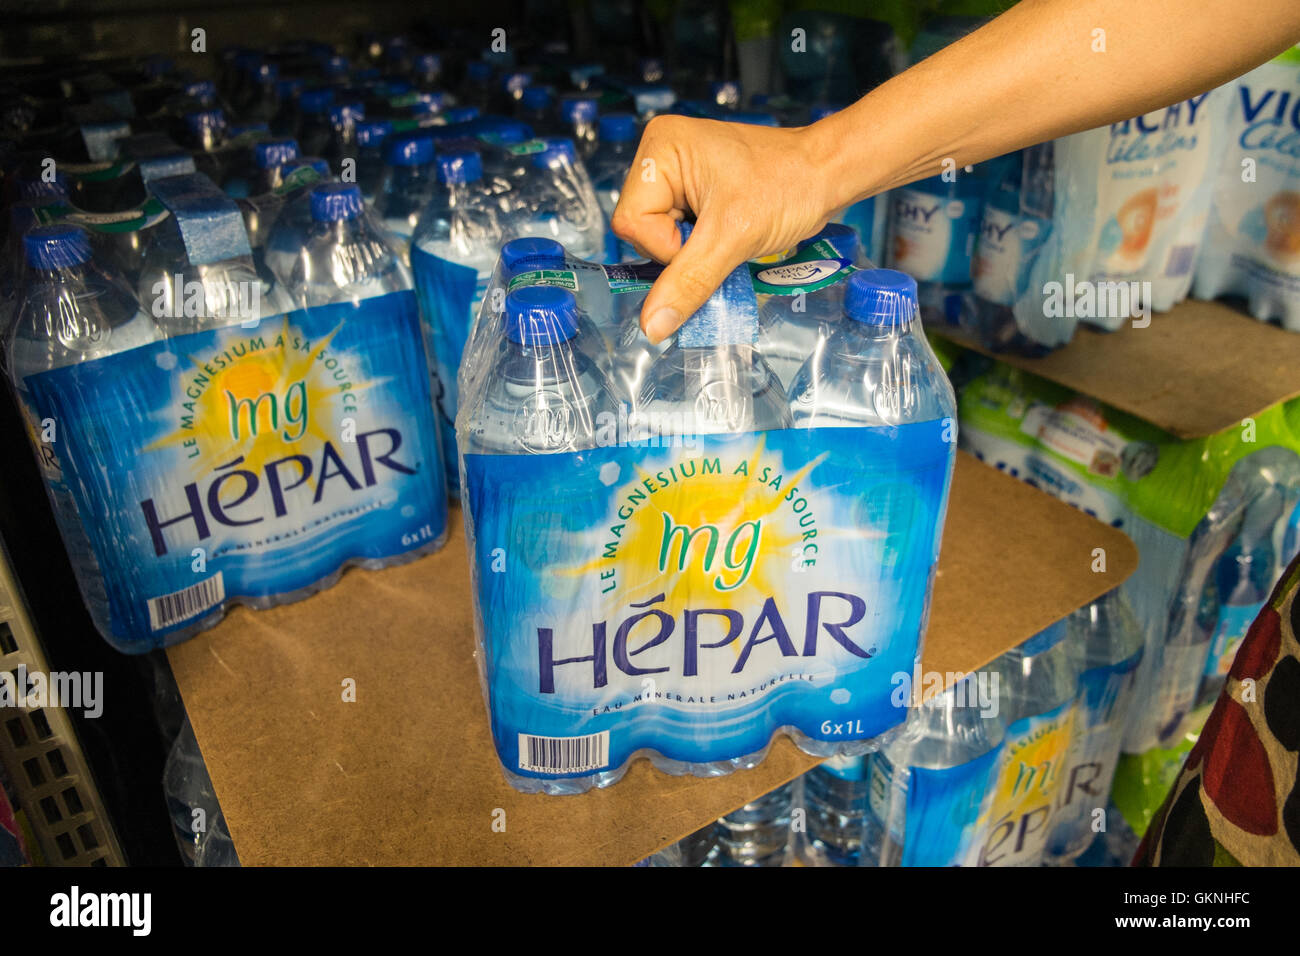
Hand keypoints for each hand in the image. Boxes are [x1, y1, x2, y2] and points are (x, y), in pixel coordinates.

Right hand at [610, 115, 836, 343]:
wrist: (828, 174)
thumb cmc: (789, 184)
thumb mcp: (732, 237)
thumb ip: (687, 282)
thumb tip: (652, 326)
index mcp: (660, 148)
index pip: (631, 222)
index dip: (667, 246)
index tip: (708, 239)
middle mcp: (661, 155)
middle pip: (642, 231)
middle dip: (681, 247)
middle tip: (721, 233)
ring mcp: (677, 173)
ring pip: (660, 238)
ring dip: (694, 249)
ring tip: (729, 229)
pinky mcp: (693, 190)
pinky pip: (679, 234)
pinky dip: (702, 245)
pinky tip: (727, 232)